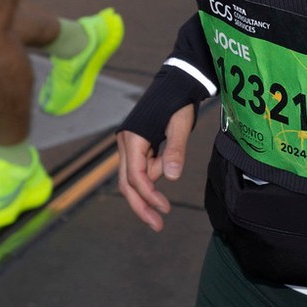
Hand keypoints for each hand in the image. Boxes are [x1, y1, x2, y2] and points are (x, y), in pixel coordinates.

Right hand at [116, 105, 194, 231]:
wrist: (176, 81)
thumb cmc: (179, 101)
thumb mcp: (180, 125)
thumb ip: (175, 150)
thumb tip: (171, 177)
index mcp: (133, 137)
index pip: (135, 175)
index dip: (149, 195)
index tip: (165, 209)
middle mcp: (126, 142)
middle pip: (126, 182)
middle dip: (140, 205)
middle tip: (157, 225)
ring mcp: (130, 143)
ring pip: (131, 177)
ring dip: (147, 193)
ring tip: (166, 201)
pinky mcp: (137, 144)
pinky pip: (140, 168)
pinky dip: (151, 178)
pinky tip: (164, 178)